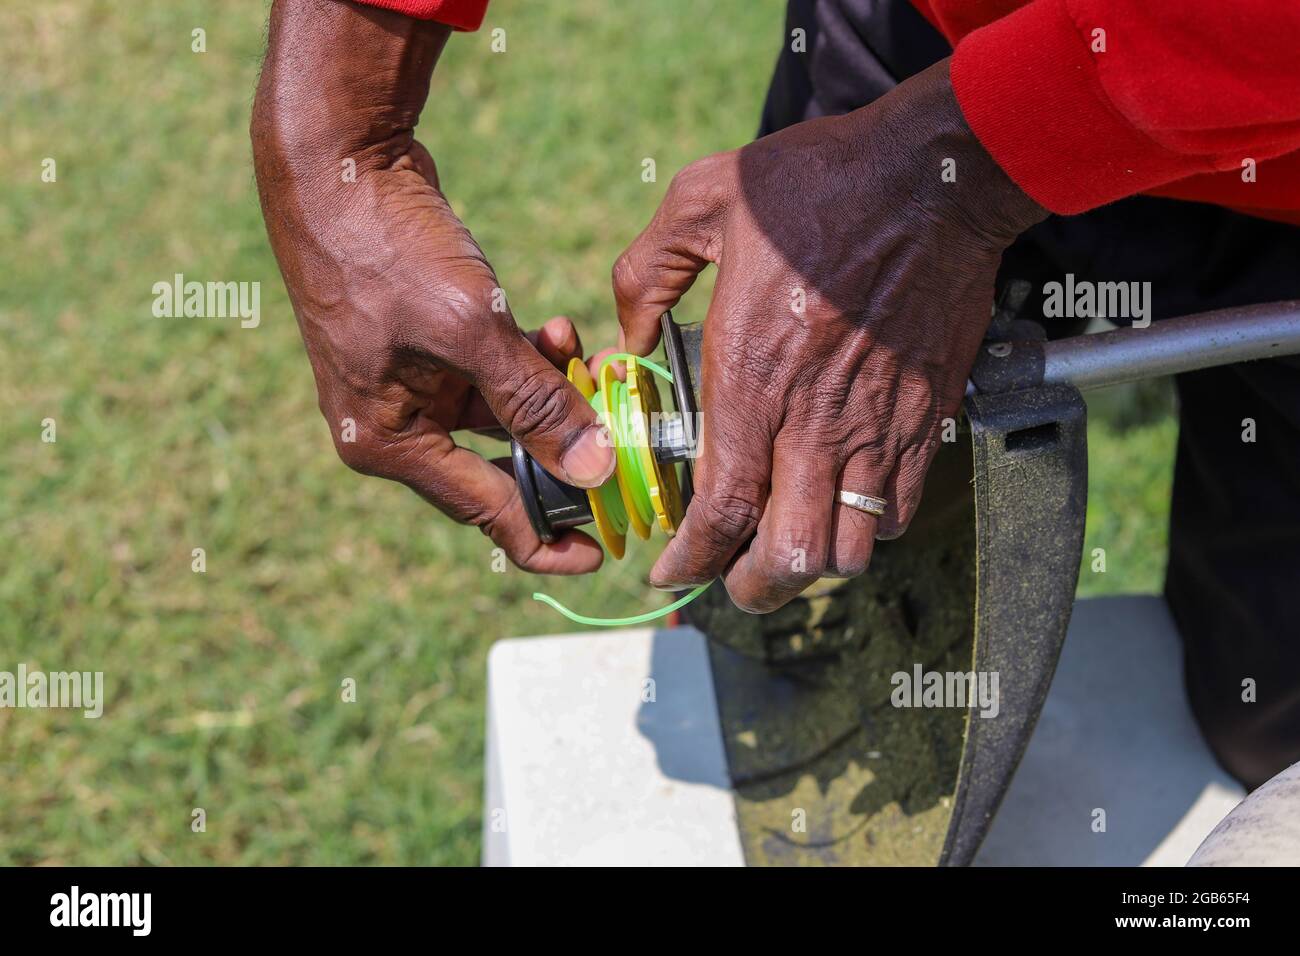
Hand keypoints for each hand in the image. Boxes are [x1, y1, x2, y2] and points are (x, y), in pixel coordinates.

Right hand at [251, 0, 613, 572]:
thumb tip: (592, 468)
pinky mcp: (427, 343)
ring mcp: (409, 382)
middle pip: (500, 464)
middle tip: (623, 442)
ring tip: (595, 364)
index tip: (600, 555)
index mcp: (386, 441)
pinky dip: (532, 359)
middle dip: (565, 447)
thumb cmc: (387, 248)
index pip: (483, 511)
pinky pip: (494, 372)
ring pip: (506, 412)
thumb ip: (534, 404)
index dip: (545, 537)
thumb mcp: (470, 330)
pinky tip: (561, 333)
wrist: (338, 160)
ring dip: (555, 392)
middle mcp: (394, 423)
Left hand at [613, 59, 1045, 610]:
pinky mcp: (927, 419)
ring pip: (848, 551)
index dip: (691, 560)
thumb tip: (627, 334)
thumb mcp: (700, 204)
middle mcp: (815, 422)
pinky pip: (899, 510)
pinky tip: (843, 505)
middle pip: (788, 558)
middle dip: (751, 587)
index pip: (722, 512)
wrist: (933, 176)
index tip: (670, 573)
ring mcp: (877, 427)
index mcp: (752, 379)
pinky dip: (868, 529)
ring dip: (812, 564)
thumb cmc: (816, 185)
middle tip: (730, 578)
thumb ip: (646, 274)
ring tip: (787, 547)